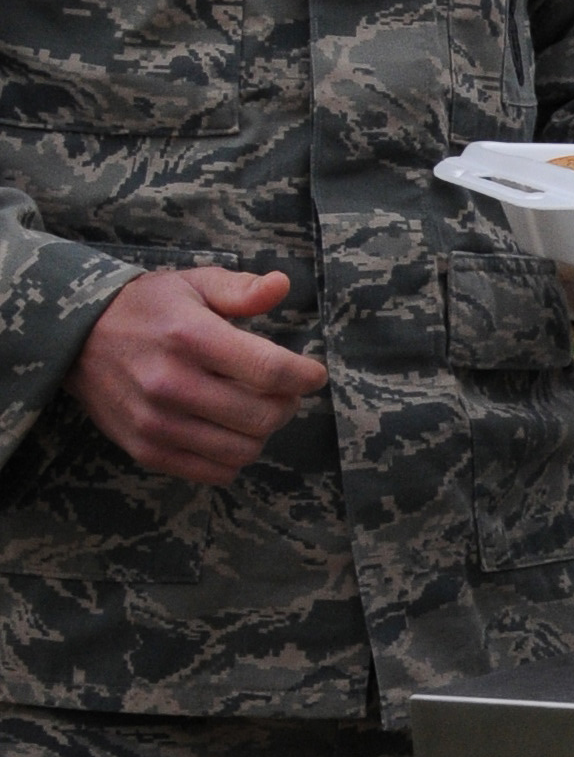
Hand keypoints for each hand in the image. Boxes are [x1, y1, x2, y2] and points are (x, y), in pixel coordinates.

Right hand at [67, 269, 330, 486]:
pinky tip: (228, 432)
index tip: (312, 373)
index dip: (304, 376)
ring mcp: (157, 423)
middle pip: (263, 416)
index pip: (269, 370)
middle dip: (287, 403)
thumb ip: (240, 289)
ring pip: (243, 450)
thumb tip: (282, 286)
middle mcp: (172, 384)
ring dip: (261, 433)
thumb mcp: (193, 284)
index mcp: (190, 337)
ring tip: (254, 410)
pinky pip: (214, 472)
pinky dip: (233, 458)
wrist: (77, 339)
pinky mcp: (147, 450)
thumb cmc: (147, 308)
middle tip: (282, 390)